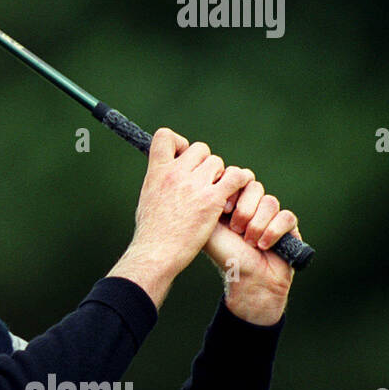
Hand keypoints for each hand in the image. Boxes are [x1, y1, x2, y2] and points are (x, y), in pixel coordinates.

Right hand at [109, 128, 253, 308]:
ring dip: (221, 177)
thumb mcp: (148, 198)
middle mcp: (175, 173)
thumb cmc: (152, 232)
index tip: (183, 156)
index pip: (165, 136)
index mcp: (156, 171)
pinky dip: (240, 182)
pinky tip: (235, 193)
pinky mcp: (212, 199)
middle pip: (201, 149)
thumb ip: (160, 181)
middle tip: (205, 183)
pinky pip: (236, 177)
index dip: (179, 143)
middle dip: (205, 164)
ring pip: (219, 163)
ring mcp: (194, 185)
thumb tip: (167, 173)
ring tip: (217, 196)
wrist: (157, 253)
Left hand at [203, 174, 299, 324]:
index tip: (224, 210)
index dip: (232, 190)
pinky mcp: (287, 226)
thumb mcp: (207, 226)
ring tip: (249, 241)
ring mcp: (270, 215)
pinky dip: (273, 231)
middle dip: (244, 209)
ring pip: (270, 201)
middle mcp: (251, 205)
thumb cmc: (224, 255)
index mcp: (232, 201)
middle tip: (235, 229)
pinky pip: (286, 216)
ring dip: (257, 224)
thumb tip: (210, 180)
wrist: (246, 280)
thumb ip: (207, 202)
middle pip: (254, 186)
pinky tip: (263, 246)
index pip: (237, 177)